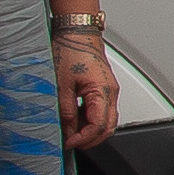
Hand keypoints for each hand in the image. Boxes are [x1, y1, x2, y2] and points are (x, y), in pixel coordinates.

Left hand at [56, 29, 118, 149]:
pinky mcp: (104, 87)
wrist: (77, 32)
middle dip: (90, 139)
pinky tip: (75, 118)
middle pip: (108, 127)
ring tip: (70, 130)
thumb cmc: (71, 50)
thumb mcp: (62, 84)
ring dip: (90, 130)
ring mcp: (109, 90)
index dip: (84, 139)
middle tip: (71, 142)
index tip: (69, 143)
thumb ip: (66, 111)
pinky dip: (90, 119)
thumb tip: (68, 130)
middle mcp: (111, 92)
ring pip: (106, 120)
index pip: (99, 126)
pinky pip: (102, 110)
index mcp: (103, 91)